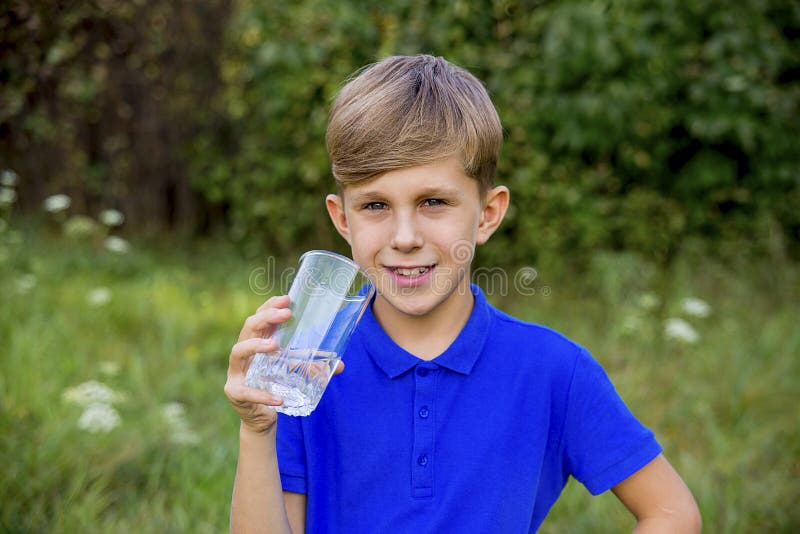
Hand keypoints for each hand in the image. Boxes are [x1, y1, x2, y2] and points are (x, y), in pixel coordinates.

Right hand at [224, 295, 343, 434]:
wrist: (262, 418)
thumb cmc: (277, 386)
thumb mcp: (296, 372)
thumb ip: (315, 367)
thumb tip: (342, 366)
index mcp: (257, 342)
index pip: (259, 317)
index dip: (270, 305)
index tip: (287, 299)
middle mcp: (243, 353)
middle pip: (248, 328)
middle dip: (266, 318)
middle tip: (286, 315)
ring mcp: (236, 372)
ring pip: (238, 351)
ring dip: (255, 346)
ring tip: (274, 345)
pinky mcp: (235, 393)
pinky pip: (246, 391)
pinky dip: (262, 395)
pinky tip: (278, 399)